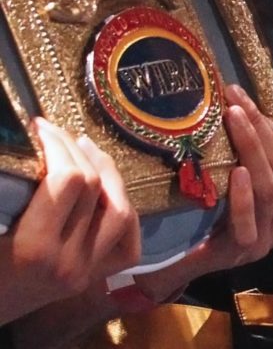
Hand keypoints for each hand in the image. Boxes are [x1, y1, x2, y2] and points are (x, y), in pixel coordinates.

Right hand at [0, 118, 140, 323]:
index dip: (57, 145)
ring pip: (121, 211)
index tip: (39, 127)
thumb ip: (7, 191)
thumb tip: (23, 142)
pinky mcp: (91, 278)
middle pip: (93, 188)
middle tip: (55, 133)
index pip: (68, 181)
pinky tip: (107, 190)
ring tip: (85, 150)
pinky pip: (127, 242)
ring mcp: (86, 271)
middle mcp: (69, 261)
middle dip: (75, 150)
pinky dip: (123, 211)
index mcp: (35, 248)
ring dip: (107, 174)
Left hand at [165, 86, 272, 277]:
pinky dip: (244, 195)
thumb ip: (245, 154)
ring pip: (269, 187)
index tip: (237, 95)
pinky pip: (249, 219)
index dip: (269, 121)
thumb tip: (234, 100)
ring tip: (231, 121)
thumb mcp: (233, 181)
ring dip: (251, 149)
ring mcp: (268, 237)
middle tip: (231, 102)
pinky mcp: (243, 252)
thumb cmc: (206, 216)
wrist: (177, 263)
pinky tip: (236, 172)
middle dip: (258, 128)